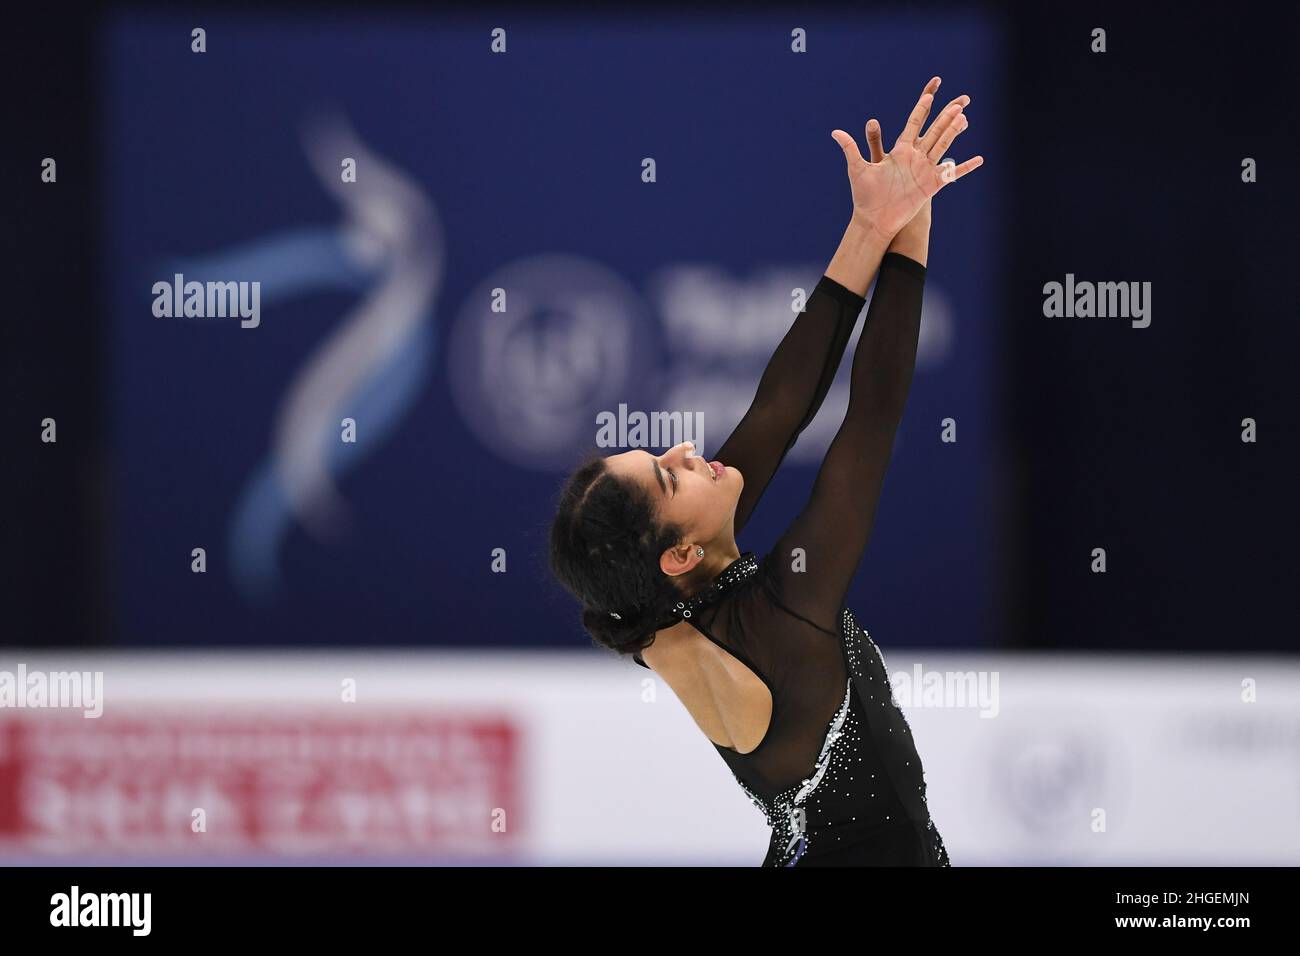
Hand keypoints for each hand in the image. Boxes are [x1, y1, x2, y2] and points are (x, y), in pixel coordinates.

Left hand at [831, 76, 982, 238]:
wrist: (876, 220)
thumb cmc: (865, 196)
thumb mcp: (858, 169)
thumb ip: (851, 149)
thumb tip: (834, 132)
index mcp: (900, 150)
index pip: (913, 123)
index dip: (922, 108)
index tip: (930, 92)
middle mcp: (915, 157)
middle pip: (935, 131)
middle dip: (947, 115)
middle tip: (961, 100)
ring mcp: (925, 170)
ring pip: (944, 146)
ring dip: (955, 132)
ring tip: (966, 118)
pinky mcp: (932, 185)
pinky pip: (952, 174)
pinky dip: (965, 167)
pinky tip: (980, 159)